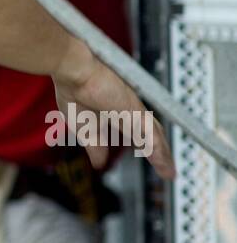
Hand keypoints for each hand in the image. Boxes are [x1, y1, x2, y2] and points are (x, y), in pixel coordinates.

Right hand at [52, 39, 175, 180]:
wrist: (74, 70)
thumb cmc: (73, 89)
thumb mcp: (83, 127)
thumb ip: (95, 145)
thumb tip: (99, 164)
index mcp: (113, 110)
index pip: (133, 131)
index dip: (140, 145)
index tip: (146, 157)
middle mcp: (127, 109)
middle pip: (148, 134)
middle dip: (157, 152)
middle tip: (165, 167)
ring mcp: (134, 110)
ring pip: (154, 136)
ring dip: (162, 156)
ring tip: (169, 172)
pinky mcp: (136, 112)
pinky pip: (153, 137)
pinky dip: (160, 153)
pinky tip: (164, 166)